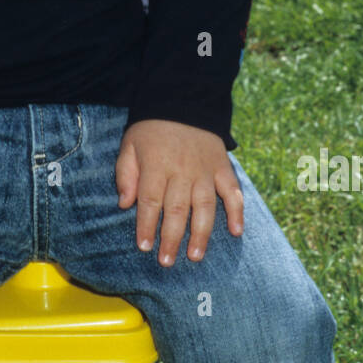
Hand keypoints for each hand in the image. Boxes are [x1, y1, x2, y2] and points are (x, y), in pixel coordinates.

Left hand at [115, 120, 242, 266]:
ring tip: (195, 256)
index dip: (146, 225)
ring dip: (201, 234)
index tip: (143, 247)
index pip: (150, 201)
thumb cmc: (152, 128)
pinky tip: (236, 231)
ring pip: (204, 207)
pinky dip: (237, 211)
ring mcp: (205, 171)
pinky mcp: (223, 168)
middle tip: (167, 261)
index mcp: (156, 166)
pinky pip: (233, 191)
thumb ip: (125, 174)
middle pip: (176, 210)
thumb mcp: (130, 144)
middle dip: (171, 238)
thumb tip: (125, 204)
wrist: (183, 100)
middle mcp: (182, 171)